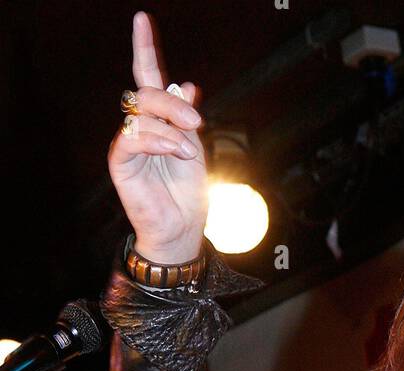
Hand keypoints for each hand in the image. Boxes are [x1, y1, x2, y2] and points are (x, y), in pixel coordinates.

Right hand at [107, 11, 208, 263]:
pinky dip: (158, 140)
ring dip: (171, 128)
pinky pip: (133, 136)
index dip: (144, 49)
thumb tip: (185, 84)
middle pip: (147, 93)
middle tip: (196, 123)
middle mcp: (140, 126)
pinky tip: (174, 151)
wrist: (181, 229)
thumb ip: (186, 117)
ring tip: (187, 150)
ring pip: (142, 113)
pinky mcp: (121, 160)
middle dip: (172, 103)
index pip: (147, 78)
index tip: (142, 19)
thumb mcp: (195, 147)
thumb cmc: (188, 193)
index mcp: (159, 120)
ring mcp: (128, 142)